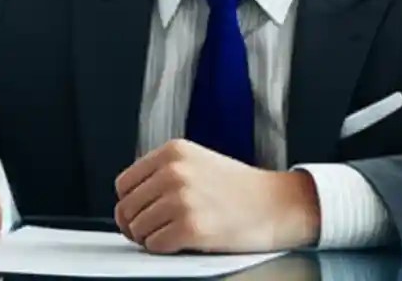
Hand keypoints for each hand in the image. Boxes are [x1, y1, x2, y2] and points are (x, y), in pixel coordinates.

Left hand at [113, 139, 319, 253]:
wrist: (278, 204)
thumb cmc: (240, 189)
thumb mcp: (197, 162)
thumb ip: (163, 173)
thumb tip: (129, 200)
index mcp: (172, 152)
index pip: (124, 184)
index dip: (129, 204)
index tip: (138, 214)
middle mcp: (174, 172)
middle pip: (126, 208)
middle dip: (135, 225)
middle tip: (149, 233)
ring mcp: (182, 199)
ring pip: (137, 229)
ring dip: (149, 239)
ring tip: (170, 236)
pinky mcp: (191, 228)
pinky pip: (154, 246)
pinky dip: (163, 249)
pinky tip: (181, 243)